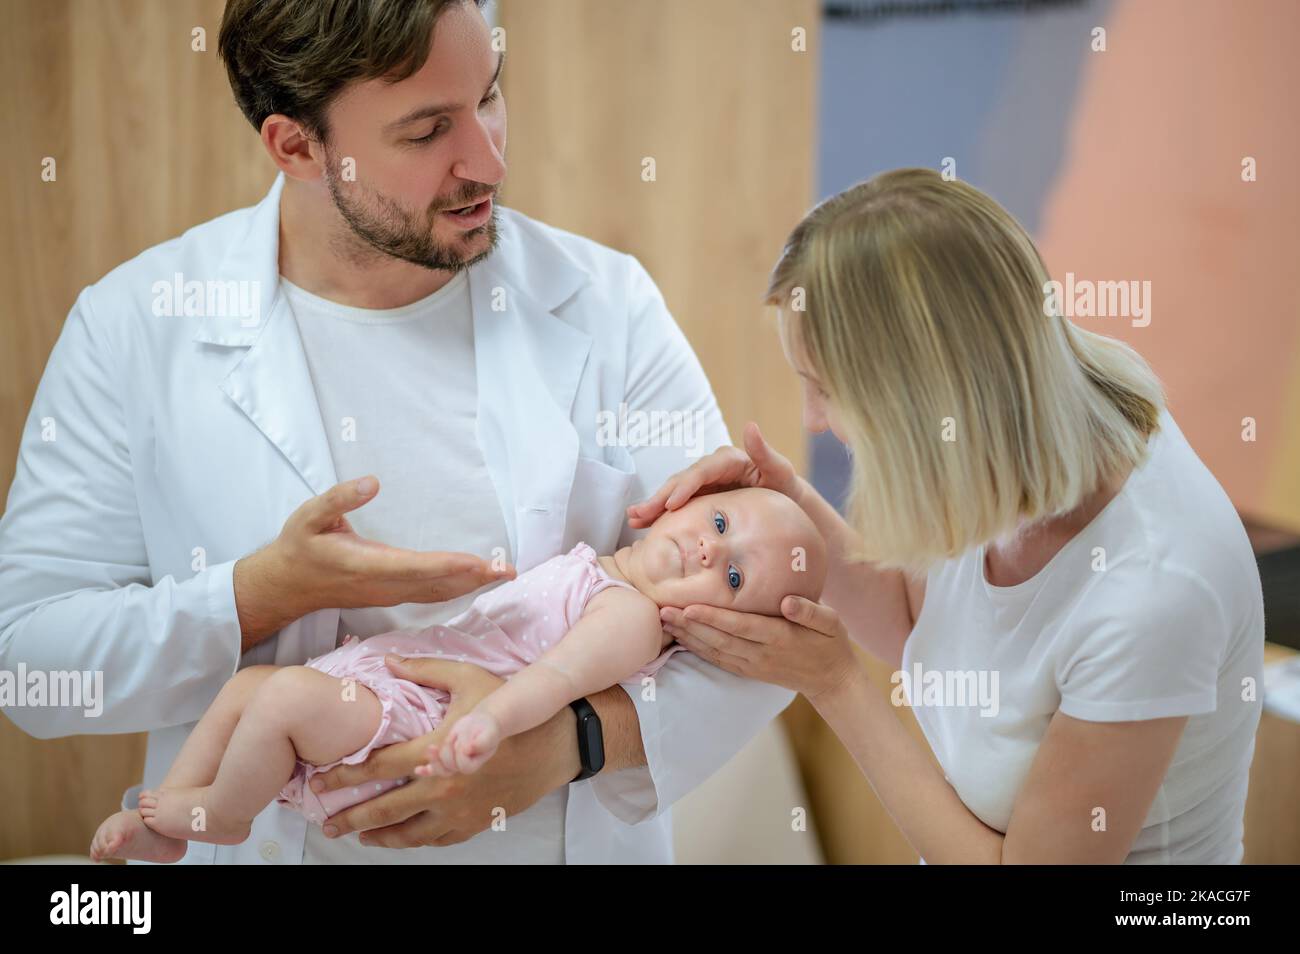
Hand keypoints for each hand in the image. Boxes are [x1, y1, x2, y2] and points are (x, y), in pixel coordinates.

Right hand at [234, 476, 515, 641]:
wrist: (285, 586)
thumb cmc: (299, 546)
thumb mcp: (308, 516)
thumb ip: (338, 499)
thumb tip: (372, 482)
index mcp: (364, 564)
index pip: (414, 567)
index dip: (448, 566)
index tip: (478, 563)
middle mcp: (381, 585)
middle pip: (434, 585)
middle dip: (473, 579)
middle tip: (508, 571)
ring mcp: (386, 595)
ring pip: (435, 594)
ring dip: (470, 586)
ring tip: (502, 575)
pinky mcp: (389, 597)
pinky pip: (428, 596)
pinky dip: (455, 590)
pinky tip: (474, 583)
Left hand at [308, 657, 578, 847]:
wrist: (558, 743)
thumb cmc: (515, 710)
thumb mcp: (469, 679)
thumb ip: (425, 670)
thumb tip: (386, 662)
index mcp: (438, 751)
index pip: (378, 769)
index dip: (344, 777)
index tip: (320, 783)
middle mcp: (445, 786)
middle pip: (385, 809)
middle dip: (349, 816)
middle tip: (326, 821)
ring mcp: (461, 810)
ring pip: (408, 834)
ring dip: (377, 836)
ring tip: (357, 833)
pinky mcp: (476, 822)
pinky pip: (437, 840)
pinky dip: (414, 842)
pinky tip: (402, 837)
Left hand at [417, 711, 502, 777]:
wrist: (482, 724)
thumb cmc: (488, 729)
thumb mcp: (489, 733)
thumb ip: (482, 743)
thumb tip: (468, 749)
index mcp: (474, 764)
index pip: (463, 766)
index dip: (460, 754)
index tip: (465, 741)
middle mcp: (462, 766)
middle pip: (448, 769)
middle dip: (446, 753)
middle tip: (452, 736)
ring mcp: (452, 763)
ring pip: (438, 768)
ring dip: (435, 757)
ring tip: (440, 743)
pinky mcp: (444, 757)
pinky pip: (433, 768)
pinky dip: (425, 770)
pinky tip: (418, 770)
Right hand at [626, 421, 799, 528]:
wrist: (786, 506)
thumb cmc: (784, 489)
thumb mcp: (780, 471)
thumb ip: (764, 452)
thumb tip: (750, 426)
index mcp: (728, 460)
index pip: (702, 471)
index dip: (685, 486)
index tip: (671, 504)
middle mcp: (711, 469)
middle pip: (681, 481)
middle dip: (659, 498)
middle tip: (639, 514)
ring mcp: (703, 485)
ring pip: (672, 493)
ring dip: (652, 506)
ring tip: (633, 519)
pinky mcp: (699, 498)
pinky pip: (675, 506)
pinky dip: (659, 514)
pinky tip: (641, 524)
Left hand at [660, 595, 861, 701]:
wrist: (832, 679)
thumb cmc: (830, 643)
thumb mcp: (831, 622)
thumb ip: (810, 611)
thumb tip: (788, 601)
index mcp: (780, 637)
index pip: (741, 626)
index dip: (714, 618)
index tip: (690, 607)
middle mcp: (762, 654)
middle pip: (720, 639)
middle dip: (689, 625)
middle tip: (662, 610)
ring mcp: (753, 664)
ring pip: (714, 651)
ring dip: (688, 637)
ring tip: (664, 621)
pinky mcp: (748, 670)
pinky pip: (718, 660)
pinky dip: (697, 649)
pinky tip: (681, 637)